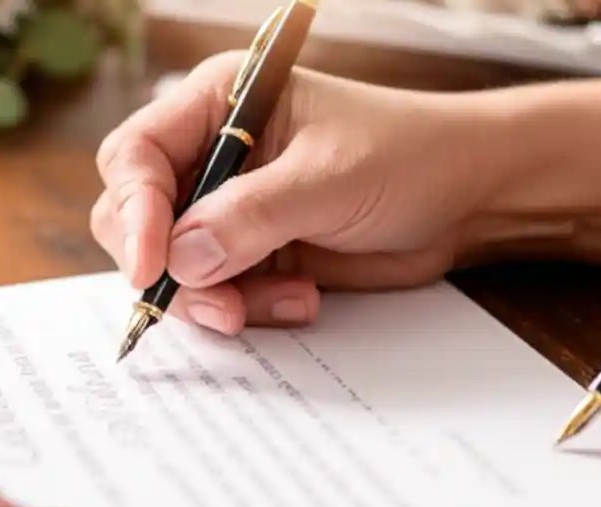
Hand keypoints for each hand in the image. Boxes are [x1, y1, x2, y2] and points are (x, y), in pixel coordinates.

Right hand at [92, 53, 489, 334]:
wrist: (466, 198)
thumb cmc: (407, 156)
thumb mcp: (328, 179)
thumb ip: (251, 216)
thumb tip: (180, 258)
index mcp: (218, 103)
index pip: (136, 157)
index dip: (134, 212)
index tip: (152, 267)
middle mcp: (210, 153)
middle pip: (136, 217)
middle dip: (170, 268)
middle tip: (220, 304)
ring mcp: (225, 208)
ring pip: (173, 267)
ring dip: (219, 297)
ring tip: (285, 300)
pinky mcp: (248, 253)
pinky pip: (216, 293)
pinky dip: (249, 308)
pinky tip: (301, 298)